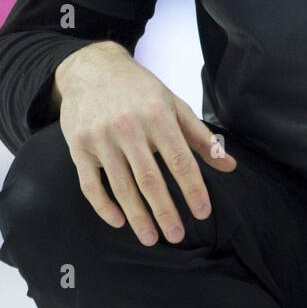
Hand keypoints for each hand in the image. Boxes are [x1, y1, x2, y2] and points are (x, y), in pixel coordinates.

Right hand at [55, 41, 235, 245]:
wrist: (92, 69)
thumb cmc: (139, 90)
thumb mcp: (174, 105)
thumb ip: (201, 137)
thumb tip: (228, 165)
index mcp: (157, 116)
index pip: (180, 160)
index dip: (193, 189)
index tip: (202, 212)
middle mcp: (128, 128)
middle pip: (149, 179)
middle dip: (164, 211)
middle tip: (176, 236)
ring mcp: (100, 138)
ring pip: (121, 186)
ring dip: (137, 216)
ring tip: (150, 238)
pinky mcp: (78, 147)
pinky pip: (90, 184)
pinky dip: (103, 206)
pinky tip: (118, 221)